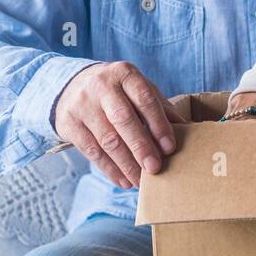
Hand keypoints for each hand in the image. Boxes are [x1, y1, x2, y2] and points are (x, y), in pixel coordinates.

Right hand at [54, 61, 185, 188]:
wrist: (70, 86)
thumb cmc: (116, 92)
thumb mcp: (136, 89)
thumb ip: (159, 107)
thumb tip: (186, 129)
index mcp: (124, 74)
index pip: (144, 99)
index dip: (158, 124)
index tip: (169, 148)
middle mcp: (101, 85)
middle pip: (123, 119)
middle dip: (141, 146)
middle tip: (155, 168)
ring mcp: (82, 104)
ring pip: (107, 139)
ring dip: (126, 164)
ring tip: (140, 181)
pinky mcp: (68, 123)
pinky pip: (91, 151)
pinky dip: (109, 169)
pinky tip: (123, 180)